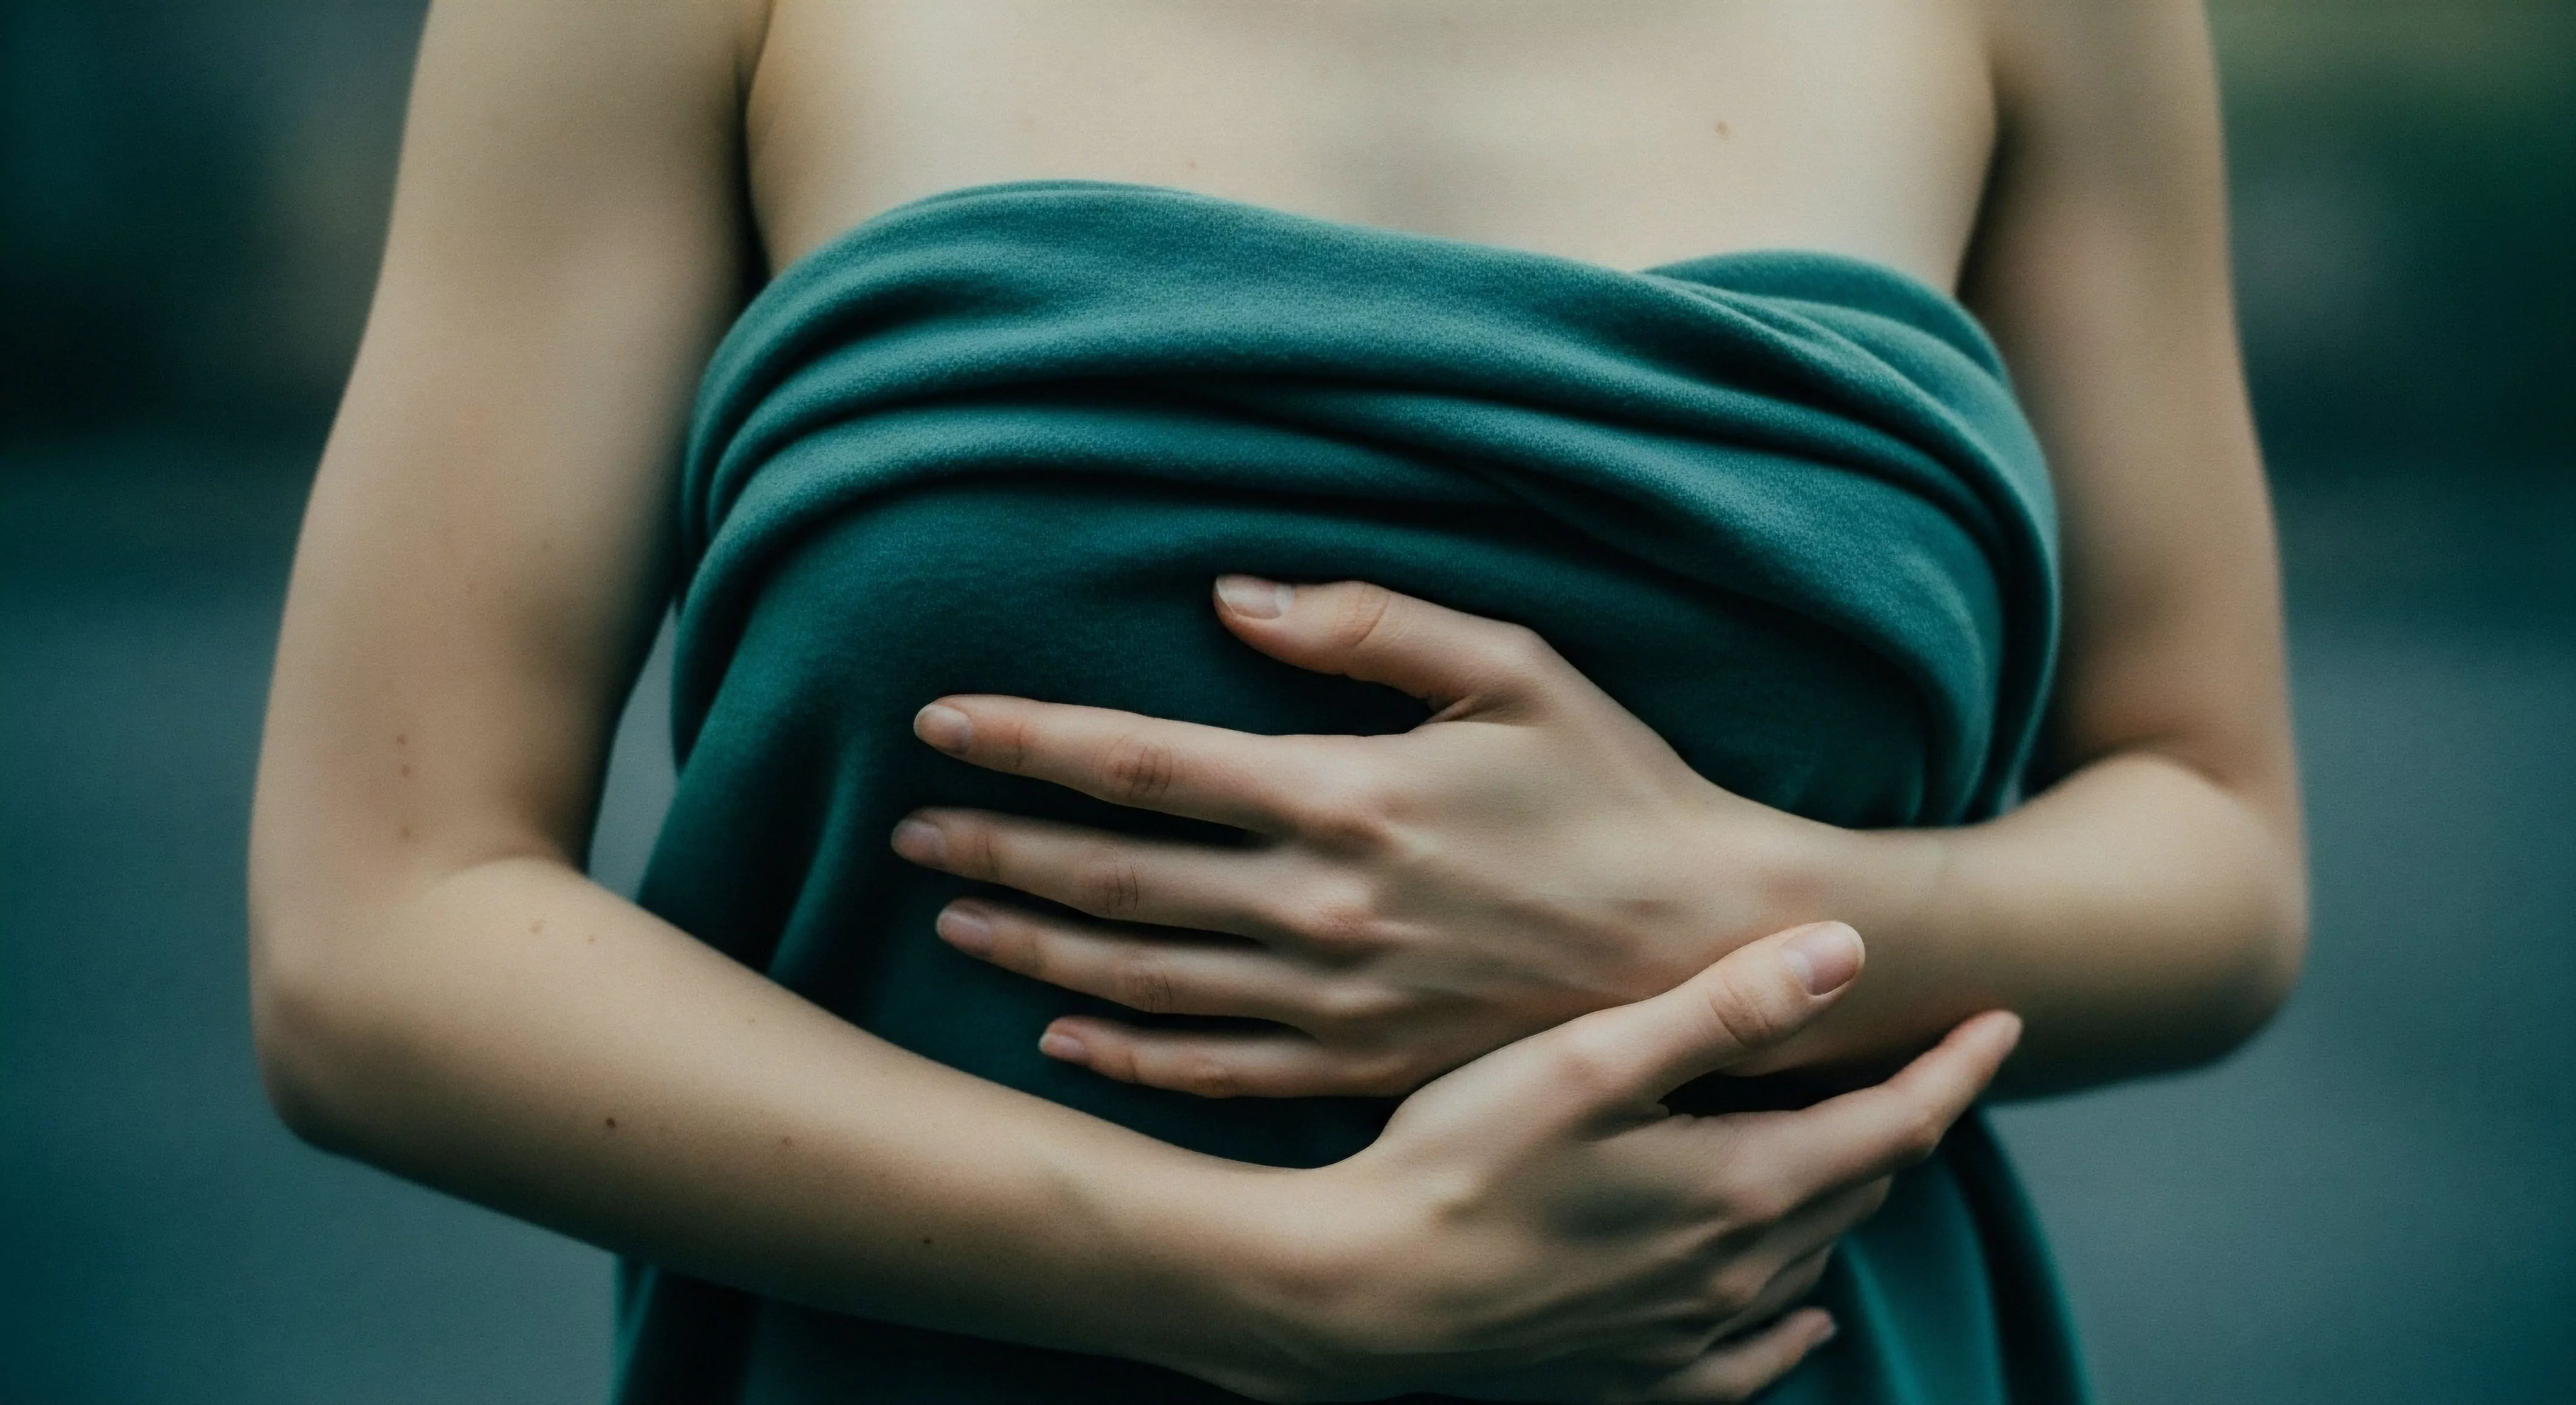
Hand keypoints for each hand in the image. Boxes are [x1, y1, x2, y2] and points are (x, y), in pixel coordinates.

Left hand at [892, 576, 1848, 1095]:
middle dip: (997, 850)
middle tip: (904, 836)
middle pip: (1115, 875)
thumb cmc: (1615, 789)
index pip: (1143, 761)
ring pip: (1142, 975)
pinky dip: (1126, 1053)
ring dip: (1035, 946)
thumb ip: (1368, 625)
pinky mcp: (1361, 1067)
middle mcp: (1317, 904)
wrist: (1705, 946)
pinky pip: (1214, 1072)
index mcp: (1342, 793)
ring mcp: (1333, 1000)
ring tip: (951, 921)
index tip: (939, 726)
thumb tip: (1235, 594)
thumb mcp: (1514, 669)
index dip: (1029, 740)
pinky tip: (1062, 1032)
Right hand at [1185, 924, 2021, 1403]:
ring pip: (1811, 1259)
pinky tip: (1800, 1311)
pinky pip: (1752, 1360)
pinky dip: (1791, 1325)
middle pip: (1862, 1186)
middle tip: (1921, 1057)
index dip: (1957, 1066)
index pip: (1898, 1122)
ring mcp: (1688, 1334)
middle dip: (1905, 1116)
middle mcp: (1737, 1272)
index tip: (2006, 1015)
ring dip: (1844, 1195)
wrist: (1365, 1293)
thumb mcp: (1592, 1059)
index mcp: (1742, 1186)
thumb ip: (1724, 1007)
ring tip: (1850, 1141)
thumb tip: (1848, 952)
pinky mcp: (1636, 1376)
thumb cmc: (1464, 1160)